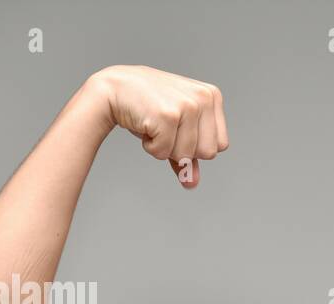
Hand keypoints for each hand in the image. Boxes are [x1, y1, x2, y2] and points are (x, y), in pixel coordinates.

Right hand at [87, 65, 229, 188]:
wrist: (113, 89)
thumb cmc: (147, 107)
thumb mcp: (175, 128)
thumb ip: (189, 156)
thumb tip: (192, 184)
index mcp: (212, 96)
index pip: (220, 146)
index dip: (196, 146)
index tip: (178, 128)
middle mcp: (203, 98)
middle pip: (207, 153)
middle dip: (182, 149)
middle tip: (165, 127)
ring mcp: (187, 105)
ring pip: (187, 156)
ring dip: (165, 148)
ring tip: (155, 125)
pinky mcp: (168, 116)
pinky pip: (165, 153)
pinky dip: (151, 147)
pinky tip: (145, 125)